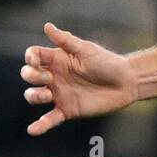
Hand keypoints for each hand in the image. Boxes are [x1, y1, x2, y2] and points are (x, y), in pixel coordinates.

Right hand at [20, 22, 137, 135]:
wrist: (127, 82)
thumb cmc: (108, 62)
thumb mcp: (87, 50)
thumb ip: (66, 41)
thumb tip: (47, 26)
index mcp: (57, 60)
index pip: (33, 57)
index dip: (30, 58)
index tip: (36, 60)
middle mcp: (54, 76)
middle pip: (29, 75)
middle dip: (31, 75)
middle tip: (47, 77)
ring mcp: (59, 94)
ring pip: (34, 96)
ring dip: (34, 95)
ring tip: (47, 94)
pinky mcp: (67, 110)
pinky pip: (49, 119)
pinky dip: (40, 125)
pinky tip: (32, 130)